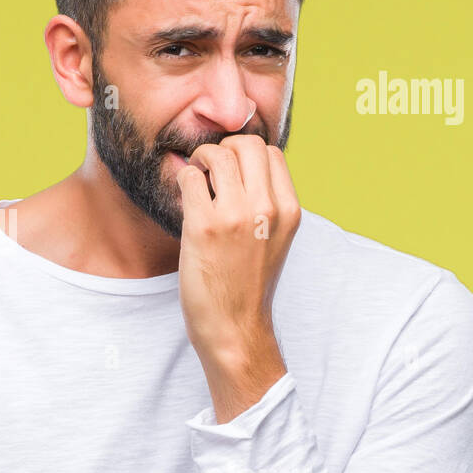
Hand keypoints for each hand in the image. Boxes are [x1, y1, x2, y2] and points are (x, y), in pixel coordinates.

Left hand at [177, 134, 300, 421]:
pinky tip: (185, 199)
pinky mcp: (204, 227)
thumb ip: (266, 204)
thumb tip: (240, 166)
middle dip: (223, 147)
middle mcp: (266, 209)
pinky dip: (184, 179)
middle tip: (209, 167)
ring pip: (217, 154)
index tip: (230, 169)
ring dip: (200, 159)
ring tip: (196, 179)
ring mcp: (236, 217)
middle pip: (246, 144)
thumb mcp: (275, 239)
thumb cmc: (247, 284)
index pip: (271, 152)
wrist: (234, 328)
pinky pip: (189, 178)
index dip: (247, 153)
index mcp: (289, 211)